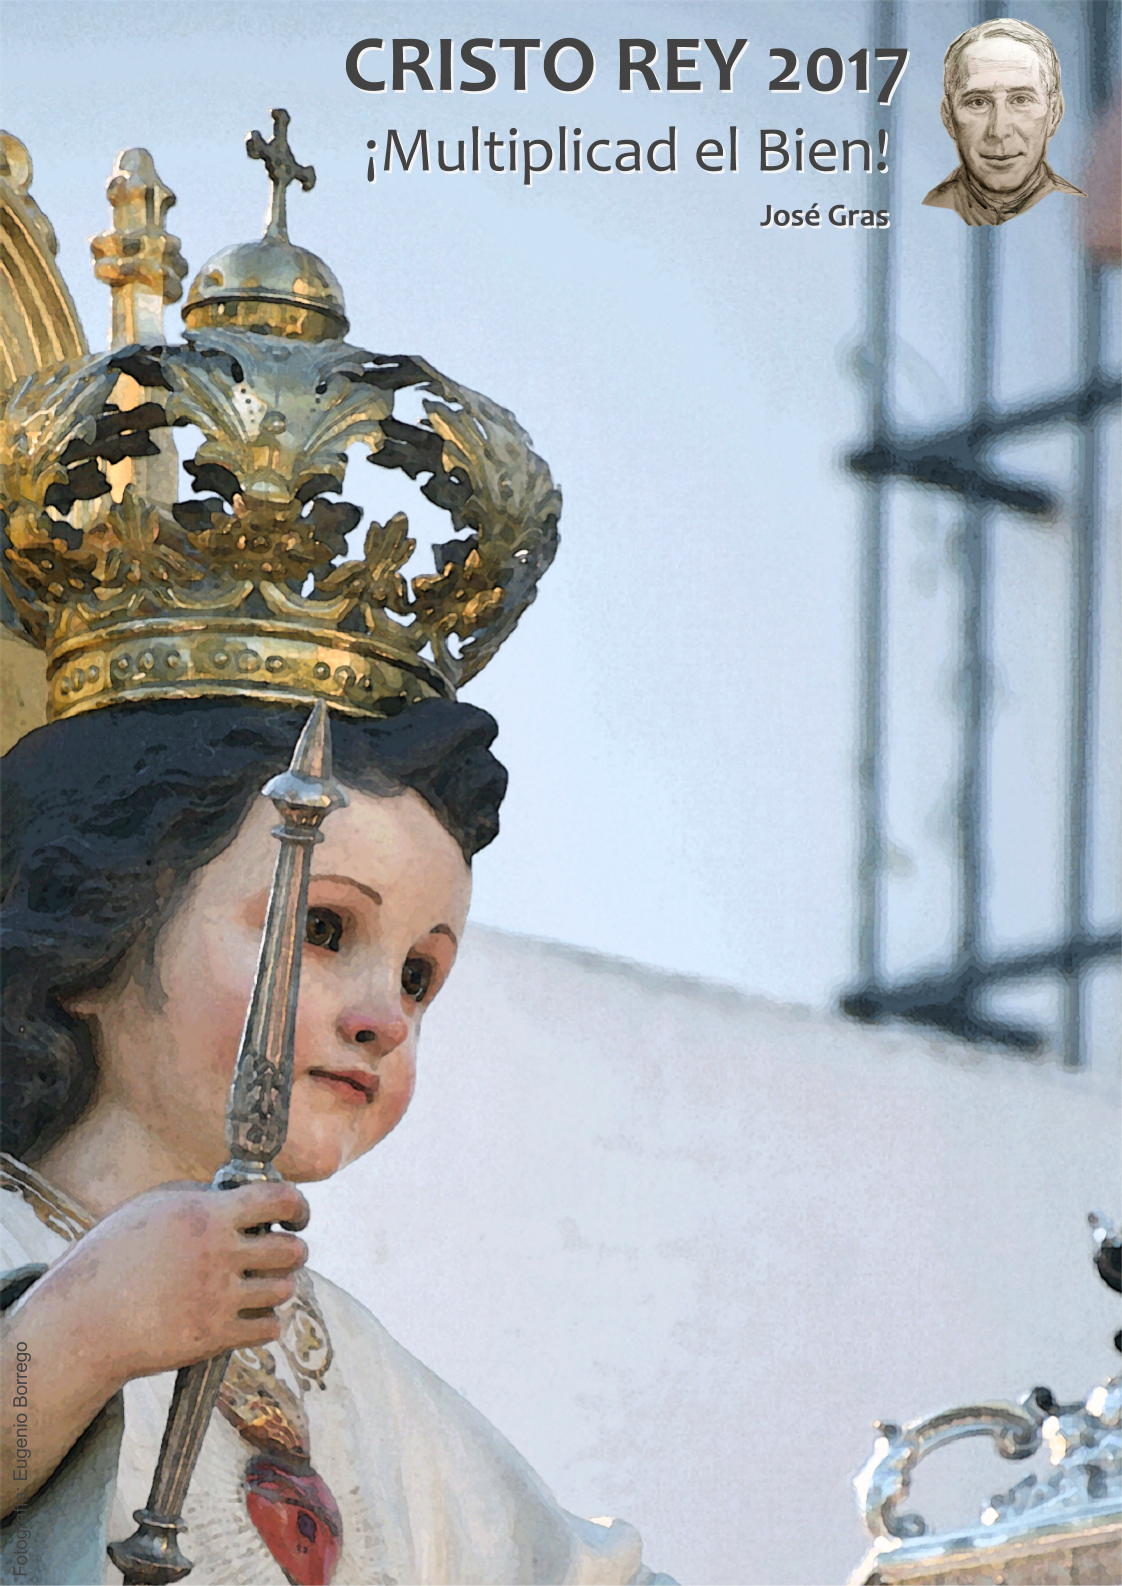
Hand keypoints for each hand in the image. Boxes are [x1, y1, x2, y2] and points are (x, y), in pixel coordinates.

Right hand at [36, 1179, 310, 1381]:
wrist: (83, 1319)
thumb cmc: (114, 1255)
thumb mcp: (154, 1206)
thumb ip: (203, 1197)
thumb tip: (246, 1195)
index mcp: (207, 1215)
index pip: (280, 1198)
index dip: (299, 1206)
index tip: (297, 1216)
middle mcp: (219, 1254)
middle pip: (292, 1251)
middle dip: (293, 1250)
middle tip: (279, 1253)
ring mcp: (219, 1297)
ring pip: (284, 1290)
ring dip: (278, 1286)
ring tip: (261, 1284)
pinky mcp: (214, 1336)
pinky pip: (268, 1328)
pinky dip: (266, 1322)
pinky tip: (251, 1314)